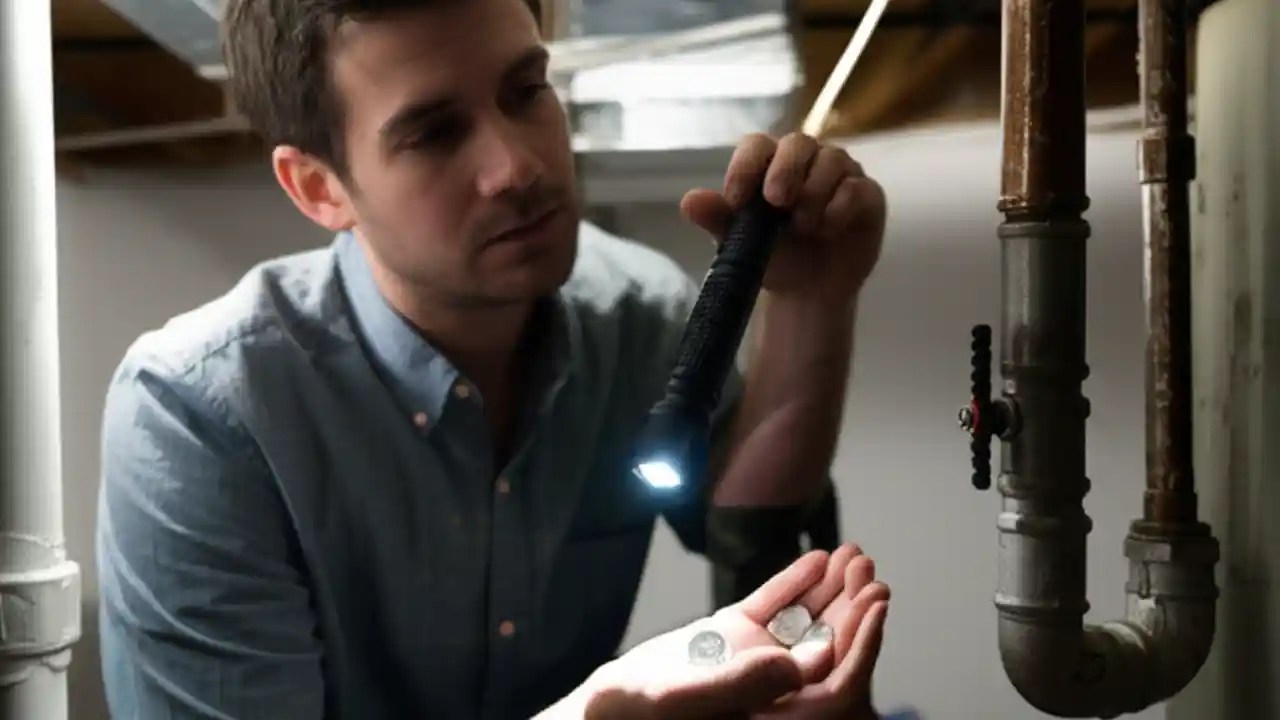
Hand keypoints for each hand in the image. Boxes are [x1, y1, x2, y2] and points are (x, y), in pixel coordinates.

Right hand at [577, 545, 889, 718]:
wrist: (602, 704)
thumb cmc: (633, 713)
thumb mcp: (683, 698)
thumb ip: (743, 684)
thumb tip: (804, 665)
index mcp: (771, 714)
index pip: (831, 680)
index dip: (860, 641)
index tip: (877, 603)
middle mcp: (771, 688)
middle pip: (824, 645)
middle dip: (850, 608)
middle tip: (871, 571)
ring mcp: (753, 660)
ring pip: (802, 621)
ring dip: (828, 589)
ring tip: (853, 553)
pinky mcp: (731, 635)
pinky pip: (771, 606)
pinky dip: (793, 582)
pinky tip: (817, 556)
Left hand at [681, 132, 886, 302]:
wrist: (809, 291)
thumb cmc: (774, 257)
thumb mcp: (740, 244)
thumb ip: (718, 220)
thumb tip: (689, 202)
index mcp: (770, 164)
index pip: (757, 145)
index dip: (747, 165)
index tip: (736, 199)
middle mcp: (807, 160)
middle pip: (798, 142)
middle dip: (785, 169)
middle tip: (776, 202)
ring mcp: (840, 173)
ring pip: (831, 161)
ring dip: (814, 194)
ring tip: (803, 227)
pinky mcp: (868, 195)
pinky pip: (857, 188)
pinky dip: (840, 208)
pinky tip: (827, 230)